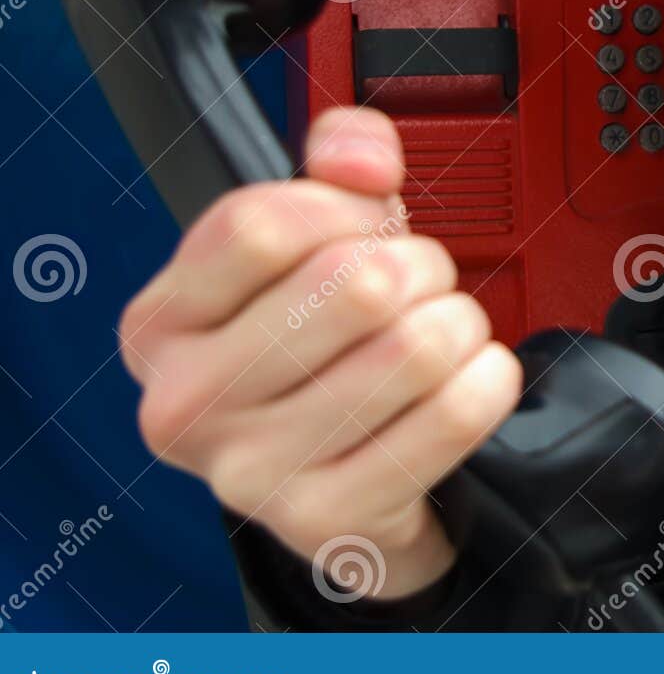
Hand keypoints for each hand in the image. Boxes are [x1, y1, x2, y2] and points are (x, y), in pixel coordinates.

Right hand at [122, 107, 521, 599]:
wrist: (345, 481)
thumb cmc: (322, 348)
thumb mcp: (316, 239)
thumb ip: (339, 160)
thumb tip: (361, 155)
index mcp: (164, 320)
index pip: (261, 225)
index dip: (346, 207)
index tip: (370, 220)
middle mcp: (189, 401)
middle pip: (355, 283)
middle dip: (422, 264)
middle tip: (423, 283)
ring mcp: (251, 470)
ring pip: (413, 348)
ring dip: (460, 323)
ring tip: (444, 332)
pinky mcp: (326, 518)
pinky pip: (451, 418)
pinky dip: (489, 381)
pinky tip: (474, 376)